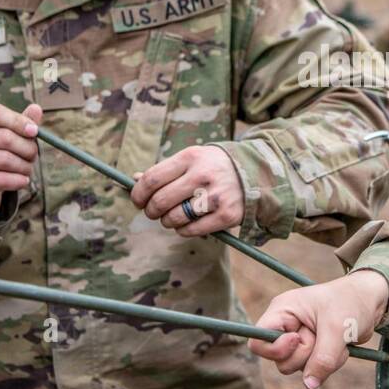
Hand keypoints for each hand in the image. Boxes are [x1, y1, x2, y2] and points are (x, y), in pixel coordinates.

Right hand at [0, 103, 41, 219]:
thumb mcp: (5, 137)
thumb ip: (19, 123)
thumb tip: (36, 108)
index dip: (18, 120)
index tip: (34, 131)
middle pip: (4, 137)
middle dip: (27, 148)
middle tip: (34, 156)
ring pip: (4, 159)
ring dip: (24, 166)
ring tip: (28, 169)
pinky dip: (17, 181)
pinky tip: (23, 181)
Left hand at [130, 145, 244, 236]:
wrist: (255, 173)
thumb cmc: (214, 167)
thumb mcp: (192, 159)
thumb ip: (164, 170)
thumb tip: (134, 180)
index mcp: (191, 157)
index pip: (152, 178)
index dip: (138, 193)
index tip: (137, 200)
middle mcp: (203, 176)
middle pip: (160, 201)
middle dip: (151, 211)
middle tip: (153, 212)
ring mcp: (216, 197)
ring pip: (174, 218)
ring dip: (167, 221)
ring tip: (172, 217)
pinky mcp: (226, 216)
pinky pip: (191, 230)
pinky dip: (183, 230)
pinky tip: (188, 223)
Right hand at [250, 269, 388, 388]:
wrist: (371, 302)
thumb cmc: (351, 303)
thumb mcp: (338, 328)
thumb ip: (322, 358)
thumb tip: (310, 385)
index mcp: (283, 310)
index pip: (258, 341)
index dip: (275, 349)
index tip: (297, 340)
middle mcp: (286, 327)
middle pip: (280, 361)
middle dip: (306, 355)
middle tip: (324, 335)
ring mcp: (299, 340)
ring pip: (298, 368)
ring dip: (321, 360)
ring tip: (335, 339)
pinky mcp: (312, 351)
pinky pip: (314, 370)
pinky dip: (330, 363)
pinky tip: (340, 346)